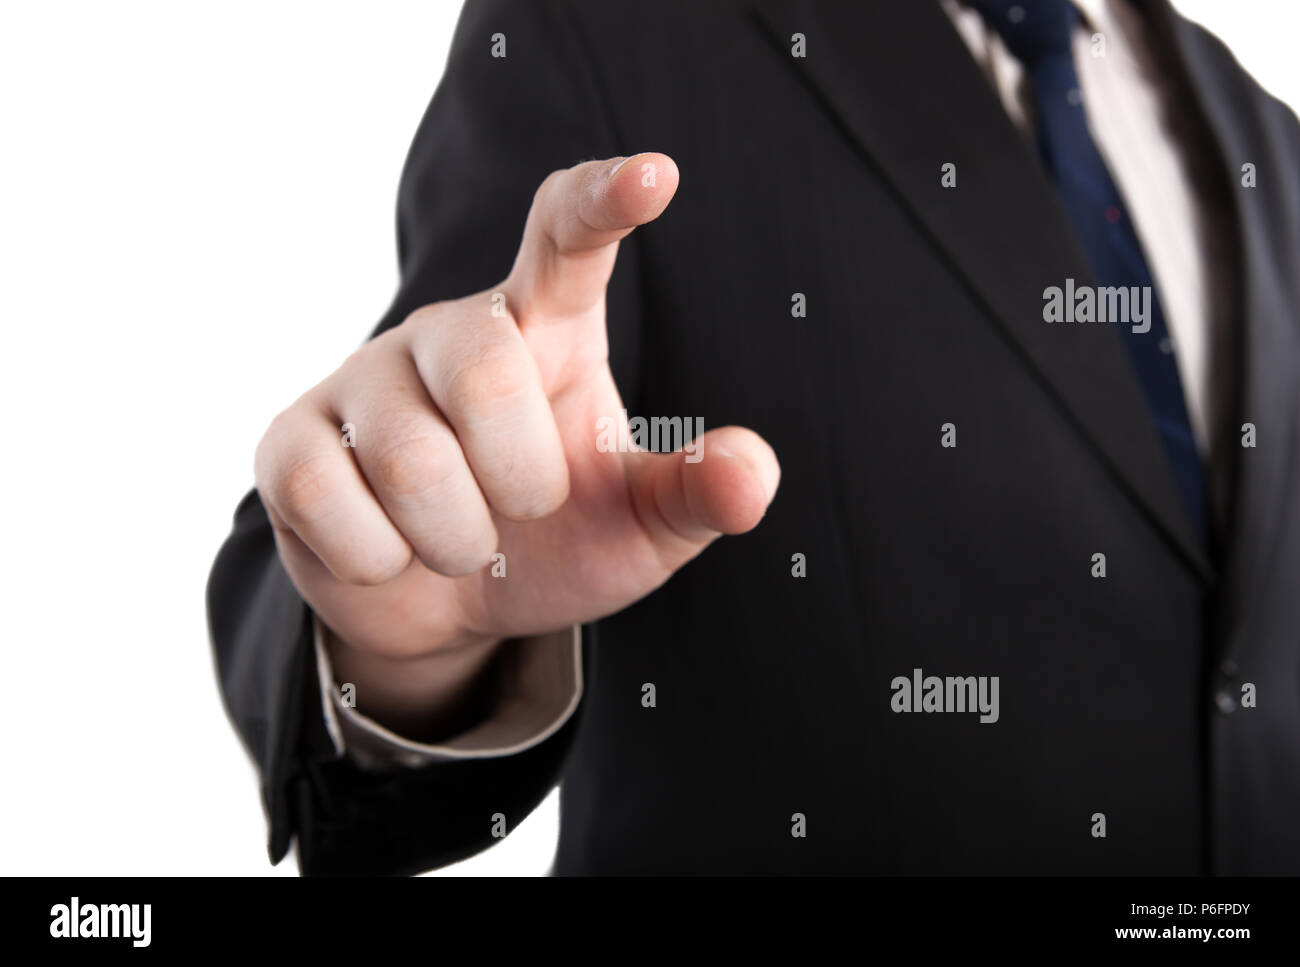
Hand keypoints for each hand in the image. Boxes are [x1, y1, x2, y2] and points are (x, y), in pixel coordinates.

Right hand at [253, 154, 779, 727]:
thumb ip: (693, 493)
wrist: (447, 605)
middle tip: (526, 510)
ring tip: (465, 540)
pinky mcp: (293, 438)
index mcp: (545, 330)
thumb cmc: (553, 541)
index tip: (654, 178)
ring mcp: (363, 380)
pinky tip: (392, 549)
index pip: (565, 239)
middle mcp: (450, 333)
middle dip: (521, 479)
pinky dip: (381, 558)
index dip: (601, 202)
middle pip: (483, 370)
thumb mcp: (638, 526)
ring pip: (408, 458)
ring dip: (457, 538)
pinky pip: (327, 495)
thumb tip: (751, 475)